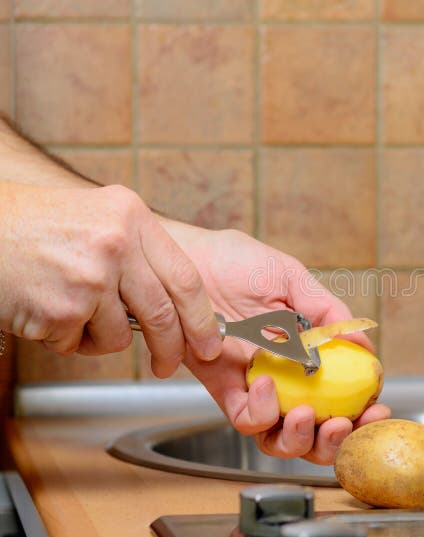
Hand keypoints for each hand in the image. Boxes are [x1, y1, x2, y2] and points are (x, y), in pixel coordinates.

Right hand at [0, 182, 221, 374]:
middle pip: (163, 314)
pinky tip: (45, 309)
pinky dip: (65, 338)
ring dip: (97, 337)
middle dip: (170, 348)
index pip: (186, 277)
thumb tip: (177, 303)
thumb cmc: (34, 226)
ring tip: (69, 309)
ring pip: (120, 337)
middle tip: (166, 365)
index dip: (202, 317)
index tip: (210, 341)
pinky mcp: (63, 308)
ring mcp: (90, 277)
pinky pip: (79, 343)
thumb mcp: (101, 219)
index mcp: (132, 218)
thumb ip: (139, 253)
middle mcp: (116, 244)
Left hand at [162, 220, 390, 464]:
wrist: (187, 259)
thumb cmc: (237, 263)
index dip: (362, 412)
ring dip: (301, 437)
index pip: (343, 395)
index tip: (376, 409)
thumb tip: (364, 343)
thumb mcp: (293, 280)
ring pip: (283, 438)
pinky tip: (267, 384)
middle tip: (344, 424)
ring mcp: (257, 387)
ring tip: (309, 414)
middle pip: (317, 430)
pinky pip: (247, 419)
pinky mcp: (225, 390)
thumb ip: (328, 312)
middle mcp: (287, 378)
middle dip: (336, 439)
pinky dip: (263, 412)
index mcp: (309, 353)